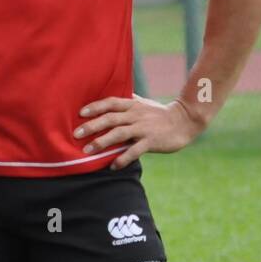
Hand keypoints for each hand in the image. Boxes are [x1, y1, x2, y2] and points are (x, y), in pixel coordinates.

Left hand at [75, 96, 204, 168]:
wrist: (185, 121)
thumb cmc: (161, 113)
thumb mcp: (144, 103)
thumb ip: (129, 101)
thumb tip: (113, 96)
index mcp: (133, 105)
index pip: (111, 103)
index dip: (95, 107)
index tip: (80, 113)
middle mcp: (136, 115)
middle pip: (111, 118)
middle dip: (92, 126)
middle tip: (76, 134)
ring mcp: (144, 128)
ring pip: (119, 133)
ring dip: (102, 142)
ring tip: (88, 151)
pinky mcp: (152, 141)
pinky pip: (135, 150)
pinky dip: (123, 158)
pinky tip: (113, 166)